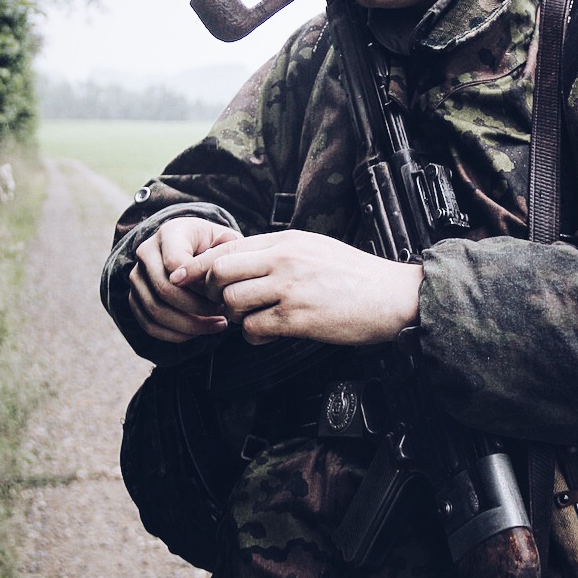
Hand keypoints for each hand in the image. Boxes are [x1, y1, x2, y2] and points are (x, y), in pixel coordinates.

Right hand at [128, 217, 240, 342]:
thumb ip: (228, 244)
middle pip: (164, 290)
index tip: (221, 295)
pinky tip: (200, 331)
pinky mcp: (134, 298)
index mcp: (170, 233)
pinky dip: (176, 334)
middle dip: (197, 308)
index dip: (197, 285)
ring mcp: (137, 276)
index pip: (174, 263)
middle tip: (222, 313)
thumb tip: (225, 250)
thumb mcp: (223, 238)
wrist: (189, 249)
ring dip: (189, 325)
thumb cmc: (211, 245)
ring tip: (217, 325)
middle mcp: (146, 252)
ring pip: (155, 311)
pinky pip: (149, 325)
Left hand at [180, 228, 422, 345]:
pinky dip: (254, 336)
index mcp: (286, 240)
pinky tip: (268, 334)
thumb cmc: (355, 275)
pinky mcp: (298, 318)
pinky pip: (254, 329)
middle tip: (223, 304)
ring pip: (232, 302)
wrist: (392, 296)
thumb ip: (279, 252)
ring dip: (235, 317)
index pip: (227, 248)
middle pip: (220, 272)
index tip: (185, 278)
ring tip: (253, 319)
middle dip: (212, 292)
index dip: (200, 266)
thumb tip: (242, 261)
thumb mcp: (314, 248)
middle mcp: (284, 260)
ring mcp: (290, 288)